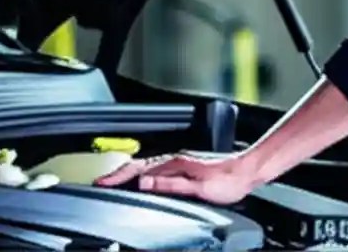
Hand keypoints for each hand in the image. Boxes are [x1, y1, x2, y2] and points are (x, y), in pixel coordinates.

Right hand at [93, 151, 259, 204]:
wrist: (246, 171)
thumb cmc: (228, 181)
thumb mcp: (198, 188)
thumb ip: (170, 185)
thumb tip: (144, 183)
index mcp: (175, 163)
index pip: (139, 169)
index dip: (118, 176)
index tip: (102, 182)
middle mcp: (176, 160)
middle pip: (139, 166)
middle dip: (118, 173)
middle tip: (101, 182)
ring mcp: (180, 162)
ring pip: (147, 166)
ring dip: (129, 173)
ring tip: (114, 181)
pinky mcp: (185, 166)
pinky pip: (157, 168)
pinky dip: (143, 173)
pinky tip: (141, 179)